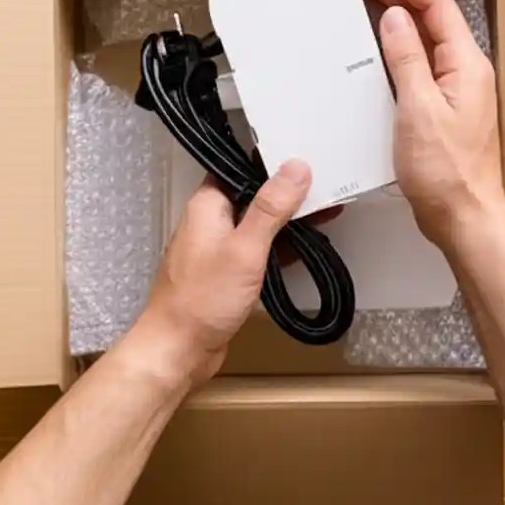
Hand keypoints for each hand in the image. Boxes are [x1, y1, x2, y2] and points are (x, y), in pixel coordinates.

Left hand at [138, 160, 311, 381]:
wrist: (179, 350)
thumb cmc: (202, 299)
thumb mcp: (245, 247)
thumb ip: (271, 207)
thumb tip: (296, 167)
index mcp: (207, 204)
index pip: (240, 166)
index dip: (272, 160)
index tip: (306, 154)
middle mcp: (211, 221)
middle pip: (254, 194)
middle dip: (288, 191)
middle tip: (326, 182)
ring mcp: (219, 248)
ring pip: (259, 223)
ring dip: (288, 219)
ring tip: (325, 209)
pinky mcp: (228, 272)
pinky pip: (259, 249)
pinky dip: (281, 245)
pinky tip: (307, 245)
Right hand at [352, 0, 504, 244]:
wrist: (464, 217)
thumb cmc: (447, 174)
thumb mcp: (419, 109)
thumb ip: (407, 59)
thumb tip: (396, 20)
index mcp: (467, 65)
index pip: (436, 5)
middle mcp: (467, 73)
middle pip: (432, 17)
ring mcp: (457, 92)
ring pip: (426, 38)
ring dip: (399, 14)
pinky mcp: (445, 110)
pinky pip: (421, 64)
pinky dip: (399, 46)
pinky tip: (380, 47)